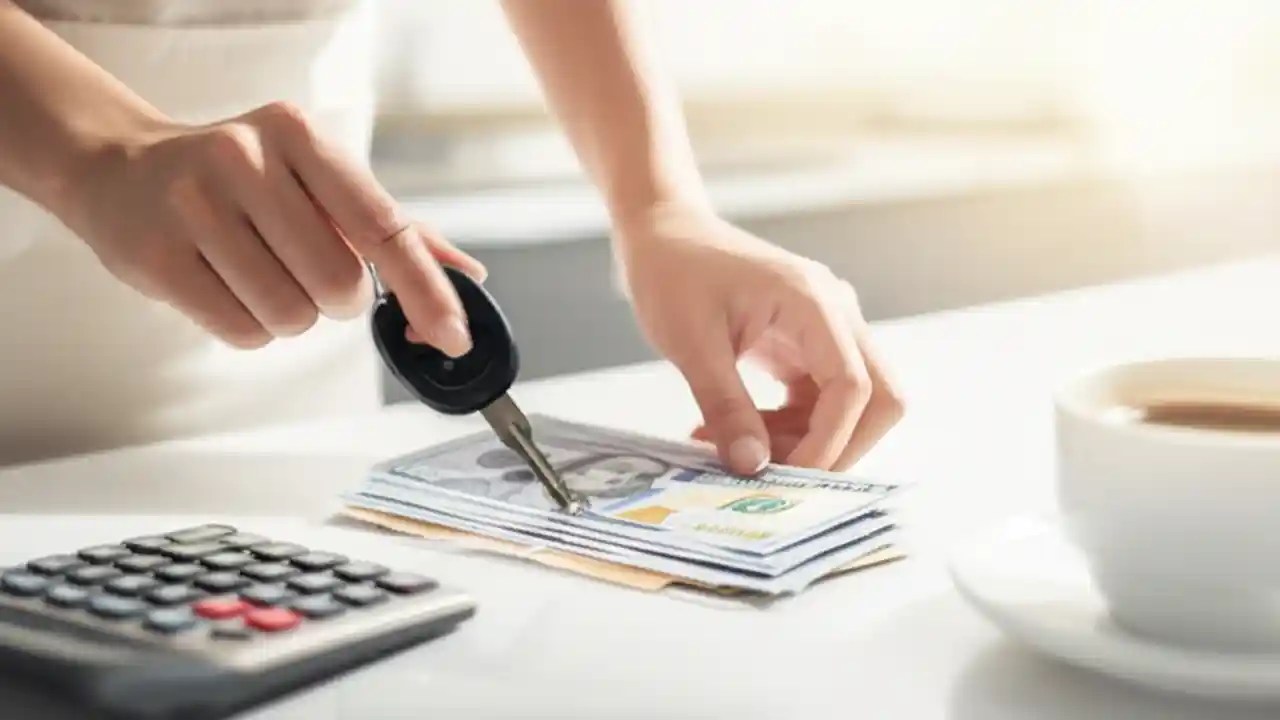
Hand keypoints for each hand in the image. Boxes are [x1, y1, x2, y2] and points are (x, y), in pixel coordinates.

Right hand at [59, 102, 484, 353]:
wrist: (122, 170)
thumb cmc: (244, 181)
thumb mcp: (317, 180)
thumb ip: (392, 227)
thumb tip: (467, 274)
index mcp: (299, 134)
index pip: (382, 225)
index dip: (424, 288)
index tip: (453, 335)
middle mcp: (246, 158)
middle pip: (338, 286)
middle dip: (334, 297)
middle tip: (300, 266)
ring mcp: (194, 204)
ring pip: (291, 316)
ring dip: (289, 314)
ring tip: (255, 270)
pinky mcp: (155, 256)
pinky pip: (242, 332)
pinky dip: (249, 326)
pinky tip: (223, 284)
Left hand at [616, 203, 903, 473]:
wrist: (664, 234)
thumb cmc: (673, 273)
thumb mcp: (691, 343)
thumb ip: (725, 406)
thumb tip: (751, 467)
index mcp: (814, 303)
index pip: (853, 388)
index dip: (827, 442)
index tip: (784, 479)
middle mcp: (836, 314)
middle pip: (880, 398)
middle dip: (840, 448)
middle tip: (782, 478)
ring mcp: (827, 330)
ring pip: (853, 406)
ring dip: (807, 441)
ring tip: (738, 450)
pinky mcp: (809, 345)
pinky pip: (821, 400)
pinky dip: (791, 427)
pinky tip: (740, 432)